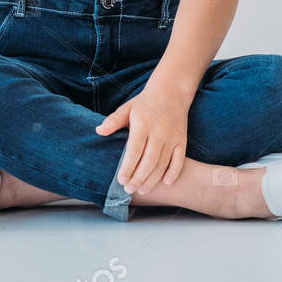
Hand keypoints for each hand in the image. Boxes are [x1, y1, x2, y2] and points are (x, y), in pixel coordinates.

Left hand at [96, 83, 190, 197]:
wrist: (171, 91)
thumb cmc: (145, 103)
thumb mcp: (127, 108)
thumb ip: (114, 121)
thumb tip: (99, 131)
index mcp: (143, 124)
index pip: (134, 150)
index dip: (128, 166)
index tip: (121, 180)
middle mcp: (159, 131)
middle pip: (149, 160)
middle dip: (139, 177)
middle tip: (129, 190)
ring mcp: (172, 137)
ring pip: (163, 162)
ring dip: (153, 179)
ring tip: (142, 190)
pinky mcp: (182, 140)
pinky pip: (179, 159)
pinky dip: (174, 172)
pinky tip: (166, 183)